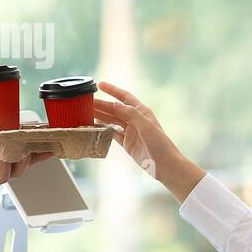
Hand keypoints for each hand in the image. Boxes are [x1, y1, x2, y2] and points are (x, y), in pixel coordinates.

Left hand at [0, 130, 56, 188]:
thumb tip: (11, 118)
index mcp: (5, 158)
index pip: (28, 157)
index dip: (42, 153)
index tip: (55, 145)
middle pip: (21, 169)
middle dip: (26, 157)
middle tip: (26, 143)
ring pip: (5, 175)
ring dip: (6, 162)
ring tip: (2, 150)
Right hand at [93, 81, 204, 202]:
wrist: (165, 166)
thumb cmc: (160, 144)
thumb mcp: (146, 126)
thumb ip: (130, 114)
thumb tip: (115, 104)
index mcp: (142, 112)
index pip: (124, 97)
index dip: (112, 90)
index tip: (100, 85)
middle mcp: (135, 120)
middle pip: (115, 109)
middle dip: (101, 105)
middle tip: (86, 103)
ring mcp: (130, 132)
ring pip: (112, 121)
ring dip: (100, 116)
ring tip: (86, 113)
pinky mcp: (127, 143)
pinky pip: (112, 133)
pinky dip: (103, 129)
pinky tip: (94, 126)